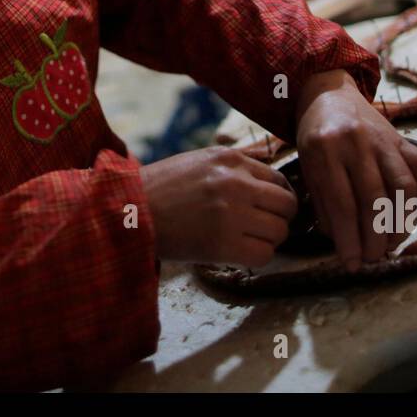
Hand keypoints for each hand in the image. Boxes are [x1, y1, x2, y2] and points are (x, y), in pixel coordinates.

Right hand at [142, 146, 297, 266]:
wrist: (129, 211)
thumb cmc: (162, 187)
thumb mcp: (200, 160)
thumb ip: (237, 163)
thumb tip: (270, 169)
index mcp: (231, 159)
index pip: (279, 179)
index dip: (277, 198)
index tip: (267, 209)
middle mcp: (236, 183)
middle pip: (287, 205)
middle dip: (280, 218)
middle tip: (262, 226)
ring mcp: (232, 214)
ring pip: (279, 231)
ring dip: (268, 240)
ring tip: (247, 240)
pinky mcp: (223, 244)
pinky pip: (264, 255)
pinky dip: (257, 257)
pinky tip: (240, 252)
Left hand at [294, 70, 416, 269]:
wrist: (329, 94)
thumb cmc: (315, 137)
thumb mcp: (307, 166)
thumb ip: (323, 202)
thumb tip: (344, 242)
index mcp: (325, 150)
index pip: (342, 204)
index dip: (349, 239)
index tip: (352, 263)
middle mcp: (357, 143)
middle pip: (375, 200)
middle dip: (376, 238)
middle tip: (373, 258)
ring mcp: (385, 139)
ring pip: (404, 187)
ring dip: (401, 223)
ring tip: (391, 242)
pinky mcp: (404, 138)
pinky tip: (416, 217)